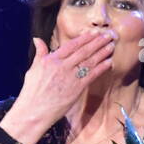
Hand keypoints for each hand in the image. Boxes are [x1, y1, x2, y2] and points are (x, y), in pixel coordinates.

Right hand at [0, 30, 116, 143]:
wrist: (34, 111)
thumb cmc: (32, 92)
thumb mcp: (33, 69)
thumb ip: (40, 53)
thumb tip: (37, 39)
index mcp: (52, 60)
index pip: (71, 45)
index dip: (85, 38)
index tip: (94, 32)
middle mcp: (62, 66)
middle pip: (84, 51)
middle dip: (97, 42)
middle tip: (109, 35)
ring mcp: (71, 77)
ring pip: (90, 61)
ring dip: (102, 53)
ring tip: (111, 45)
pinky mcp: (77, 89)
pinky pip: (92, 75)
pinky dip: (101, 68)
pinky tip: (109, 62)